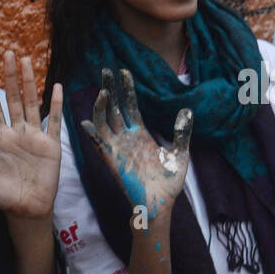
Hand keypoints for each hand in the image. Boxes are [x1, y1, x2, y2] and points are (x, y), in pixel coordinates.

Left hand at [0, 50, 62, 220]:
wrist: (27, 210)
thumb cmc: (3, 196)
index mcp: (0, 137)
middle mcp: (18, 132)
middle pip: (14, 97)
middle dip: (10, 75)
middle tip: (7, 52)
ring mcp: (35, 136)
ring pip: (33, 103)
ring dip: (30, 82)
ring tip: (27, 61)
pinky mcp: (51, 145)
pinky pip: (53, 120)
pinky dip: (55, 104)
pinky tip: (57, 86)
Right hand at [81, 68, 191, 222]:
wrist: (160, 204)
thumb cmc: (169, 183)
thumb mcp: (180, 153)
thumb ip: (181, 132)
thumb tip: (186, 109)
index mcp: (141, 134)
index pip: (130, 105)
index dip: (126, 89)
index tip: (123, 71)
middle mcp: (127, 138)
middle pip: (114, 107)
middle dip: (110, 88)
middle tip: (106, 70)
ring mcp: (118, 148)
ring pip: (105, 121)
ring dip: (102, 106)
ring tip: (104, 90)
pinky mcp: (113, 160)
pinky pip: (99, 144)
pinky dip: (92, 133)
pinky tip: (87, 121)